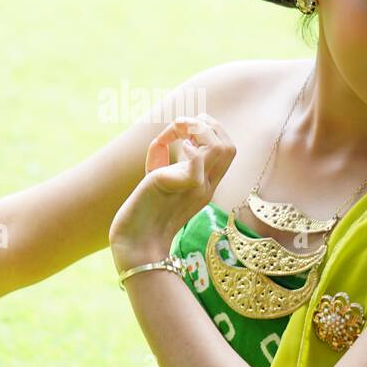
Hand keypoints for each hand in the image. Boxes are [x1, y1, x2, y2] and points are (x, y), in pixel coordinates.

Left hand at [109, 113, 235, 269]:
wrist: (137, 242)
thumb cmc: (145, 213)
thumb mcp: (161, 181)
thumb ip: (164, 161)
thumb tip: (162, 140)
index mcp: (206, 184)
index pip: (227, 150)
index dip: (210, 130)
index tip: (183, 129)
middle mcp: (207, 186)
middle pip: (229, 147)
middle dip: (209, 125)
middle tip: (182, 125)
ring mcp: (197, 187)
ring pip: (220, 148)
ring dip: (199, 129)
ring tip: (177, 129)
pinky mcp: (179, 187)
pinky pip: (197, 163)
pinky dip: (188, 146)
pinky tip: (168, 143)